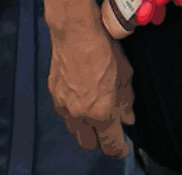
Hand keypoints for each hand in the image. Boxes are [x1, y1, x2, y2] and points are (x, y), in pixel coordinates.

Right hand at [47, 22, 134, 158]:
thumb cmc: (102, 47)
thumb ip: (126, 100)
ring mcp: (64, 106)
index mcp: (101, 111)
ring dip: (85, 128)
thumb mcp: (124, 74)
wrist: (75, 31)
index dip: (119, 149)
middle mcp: (80, 114)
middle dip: (100, 142)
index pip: (110, 144)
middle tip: (109, 130)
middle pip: (88, 144)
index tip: (123, 147)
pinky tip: (80, 99)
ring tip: (94, 113)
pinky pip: (64, 113)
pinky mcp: (53, 95)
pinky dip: (73, 113)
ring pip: (74, 131)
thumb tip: (127, 117)